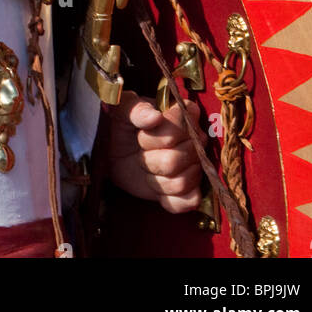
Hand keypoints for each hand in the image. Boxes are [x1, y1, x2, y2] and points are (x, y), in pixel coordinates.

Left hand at [106, 92, 202, 212]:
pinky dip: (167, 199)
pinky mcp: (191, 191)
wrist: (115, 151)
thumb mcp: (123, 111)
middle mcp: (197, 139)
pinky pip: (189, 202)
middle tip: (141, 153)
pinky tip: (157, 188)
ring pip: (180, 182)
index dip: (154, 137)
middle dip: (150, 160)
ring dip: (155, 179)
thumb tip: (155, 117)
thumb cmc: (123, 125)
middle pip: (177, 159)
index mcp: (184, 113)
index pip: (178, 129)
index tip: (141, 134)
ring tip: (147, 168)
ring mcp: (196, 166)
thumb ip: (137, 109)